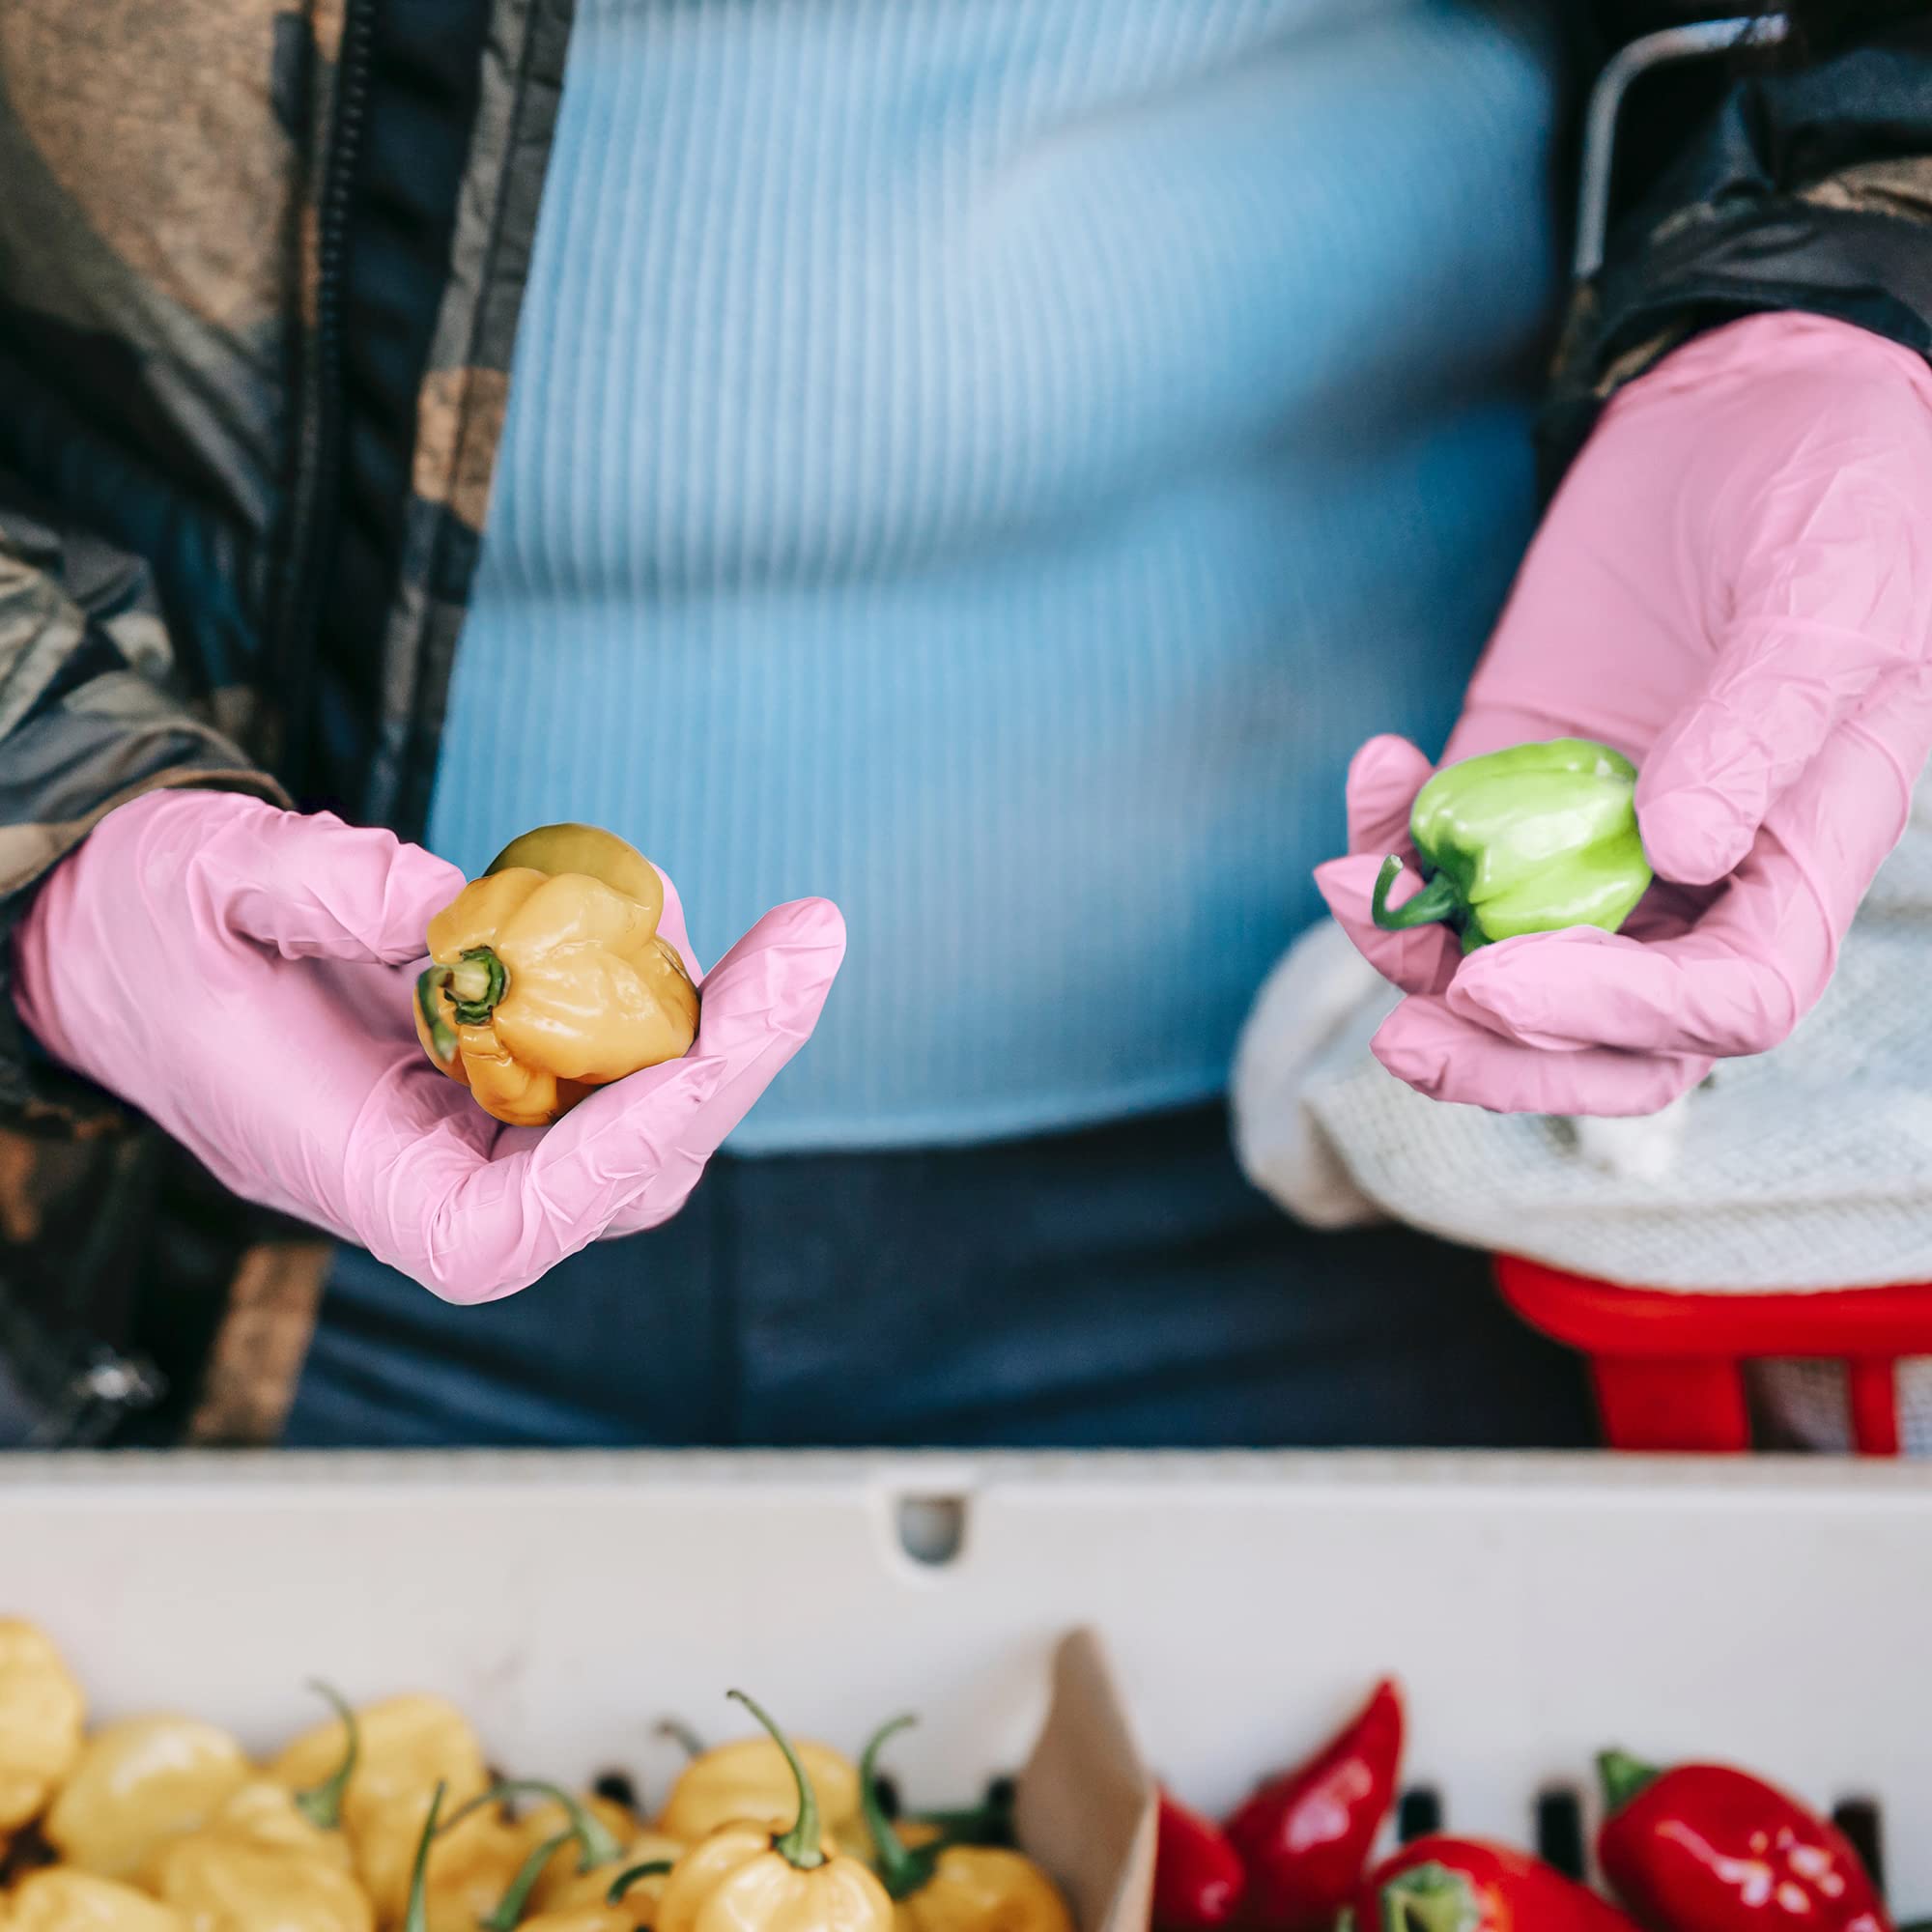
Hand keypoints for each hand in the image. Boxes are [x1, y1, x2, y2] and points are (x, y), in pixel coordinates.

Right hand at [12, 790, 844, 1299]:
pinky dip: (660, 990)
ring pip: (643, 1123)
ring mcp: (480, 1133)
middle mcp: (437, 1176)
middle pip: (623, 1174)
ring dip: (719, 1023)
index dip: (620, 1150)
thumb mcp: (204, 877)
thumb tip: (455, 905)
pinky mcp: (506, 1081)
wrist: (122, 940)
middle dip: (733, 1060)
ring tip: (762, 926)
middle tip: (810, 942)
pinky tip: (662, 912)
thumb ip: (323, 885)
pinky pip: (615, 1060)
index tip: (704, 1054)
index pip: (510, 1222)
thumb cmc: (142, 932)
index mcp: (354, 1176)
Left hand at [1316, 313, 1931, 1113]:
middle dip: (1503, 1053)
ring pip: (1507, 964)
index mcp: (1799, 856)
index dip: (1616, 1017)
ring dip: (1416, 955)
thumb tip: (1682, 855)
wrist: (1744, 401)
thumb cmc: (1834, 486)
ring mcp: (1593, 834)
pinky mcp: (1512, 780)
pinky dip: (1393, 841)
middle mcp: (1698, 874)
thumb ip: (1763, 722)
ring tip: (1347, 884)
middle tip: (1401, 1039)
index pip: (1726, 1001)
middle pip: (1610, 1034)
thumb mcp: (1826, 591)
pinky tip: (1377, 770)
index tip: (1498, 976)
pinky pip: (1444, 855)